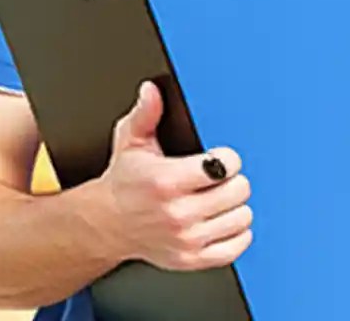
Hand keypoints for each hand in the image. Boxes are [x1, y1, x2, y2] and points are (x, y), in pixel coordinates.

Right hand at [99, 80, 252, 270]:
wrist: (107, 224)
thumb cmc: (124, 182)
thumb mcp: (130, 142)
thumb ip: (145, 113)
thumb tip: (152, 91)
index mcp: (165, 181)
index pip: (222, 166)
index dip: (228, 157)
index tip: (220, 157)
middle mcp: (177, 213)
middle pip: (237, 191)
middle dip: (232, 180)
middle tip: (218, 179)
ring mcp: (186, 239)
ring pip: (242, 217)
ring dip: (235, 206)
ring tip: (218, 199)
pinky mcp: (192, 259)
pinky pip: (236, 246)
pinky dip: (237, 233)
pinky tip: (223, 221)